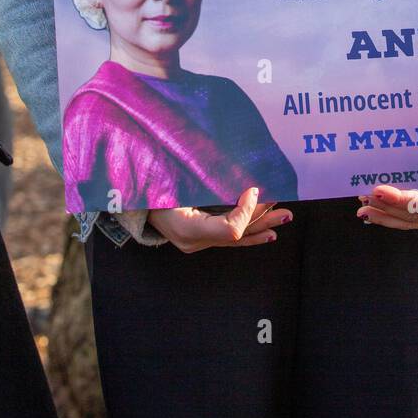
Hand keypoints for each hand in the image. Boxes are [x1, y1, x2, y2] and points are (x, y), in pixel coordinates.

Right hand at [147, 186, 292, 252]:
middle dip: (261, 216)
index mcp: (185, 228)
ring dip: (262, 225)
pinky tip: (269, 234)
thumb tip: (237, 173)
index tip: (253, 188)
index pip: (229, 229)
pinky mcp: (200, 239)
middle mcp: (194, 241)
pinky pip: (229, 240)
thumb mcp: (172, 180)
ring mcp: (197, 243)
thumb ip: (202, 180)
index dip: (246, 210)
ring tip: (285, 217)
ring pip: (236, 238)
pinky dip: (250, 235)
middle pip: (236, 234)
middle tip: (283, 205)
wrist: (132, 201)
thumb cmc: (151, 186)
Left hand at [356, 184, 417, 228]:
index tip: (378, 190)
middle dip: (386, 207)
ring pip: (409, 222)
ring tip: (364, 208)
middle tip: (364, 196)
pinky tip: (373, 213)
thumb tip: (399, 131)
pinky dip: (390, 218)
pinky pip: (409, 222)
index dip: (399, 199)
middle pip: (413, 214)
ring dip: (384, 215)